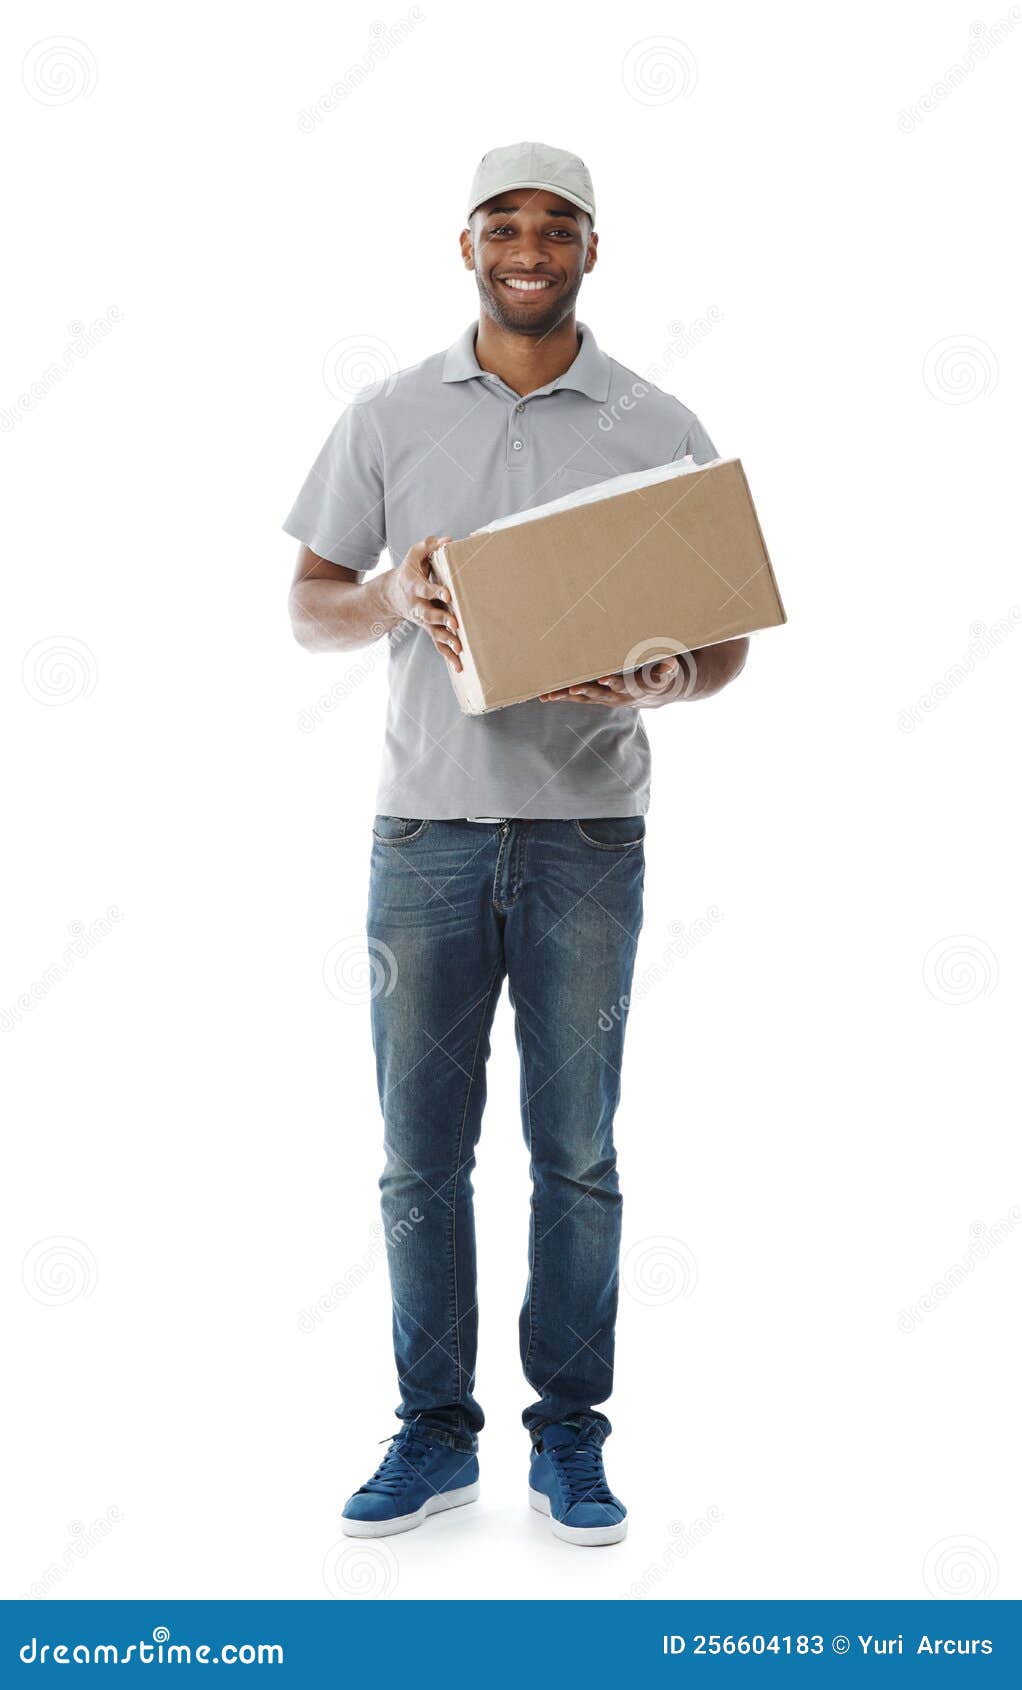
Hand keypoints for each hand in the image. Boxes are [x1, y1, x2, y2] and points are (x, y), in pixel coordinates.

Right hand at [386, 535, 461, 671]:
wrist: (392, 594)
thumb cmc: (409, 571)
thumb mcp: (415, 555)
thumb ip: (429, 546)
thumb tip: (449, 540)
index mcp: (414, 587)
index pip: (425, 588)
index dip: (435, 591)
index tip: (448, 595)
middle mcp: (417, 606)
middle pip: (428, 614)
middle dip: (442, 619)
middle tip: (455, 623)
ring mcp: (422, 620)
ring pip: (434, 632)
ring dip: (446, 641)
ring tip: (460, 649)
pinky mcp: (429, 629)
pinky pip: (438, 643)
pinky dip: (447, 655)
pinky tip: (459, 666)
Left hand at [539, 656, 683, 706]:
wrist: (657, 694)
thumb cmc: (662, 677)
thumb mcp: (670, 672)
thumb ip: (668, 669)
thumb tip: (670, 664)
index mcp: (633, 688)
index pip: (622, 686)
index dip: (614, 683)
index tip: (605, 679)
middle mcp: (617, 697)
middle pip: (598, 694)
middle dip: (583, 691)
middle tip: (570, 689)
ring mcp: (605, 699)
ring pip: (583, 698)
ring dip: (566, 697)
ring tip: (548, 696)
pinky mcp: (597, 698)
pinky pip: (578, 698)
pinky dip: (563, 696)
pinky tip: (545, 696)